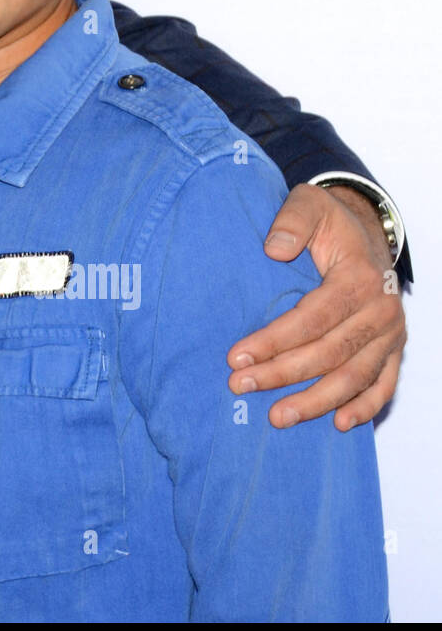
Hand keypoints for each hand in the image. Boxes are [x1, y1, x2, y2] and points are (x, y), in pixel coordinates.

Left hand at [228, 183, 404, 430]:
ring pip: (354, 376)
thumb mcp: (309, 205)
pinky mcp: (394, 350)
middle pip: (329, 353)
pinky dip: (364, 407)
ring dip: (316, 401)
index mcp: (359, 278)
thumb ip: (292, 221)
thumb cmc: (329, 222)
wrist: (367, 232)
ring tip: (278, 417)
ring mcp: (391, 335)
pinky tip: (338, 424)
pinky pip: (383, 385)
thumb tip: (274, 249)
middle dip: (282, 374)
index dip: (274, 341)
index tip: (237, 357)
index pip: (312, 318)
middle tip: (240, 387)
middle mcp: (381, 311)